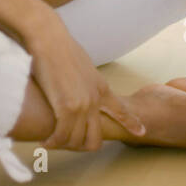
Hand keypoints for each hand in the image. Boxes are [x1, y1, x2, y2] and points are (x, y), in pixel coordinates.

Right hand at [23, 8, 146, 151]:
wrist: (50, 39)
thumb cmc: (60, 47)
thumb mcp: (82, 65)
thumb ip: (85, 80)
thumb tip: (78, 84)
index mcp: (101, 88)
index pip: (122, 111)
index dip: (131, 123)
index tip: (141, 132)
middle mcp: (96, 100)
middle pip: (95, 138)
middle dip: (82, 146)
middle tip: (67, 144)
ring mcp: (83, 105)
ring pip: (76, 141)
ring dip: (64, 145)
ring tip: (51, 142)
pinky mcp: (67, 108)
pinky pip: (62, 136)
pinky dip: (52, 142)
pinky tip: (45, 141)